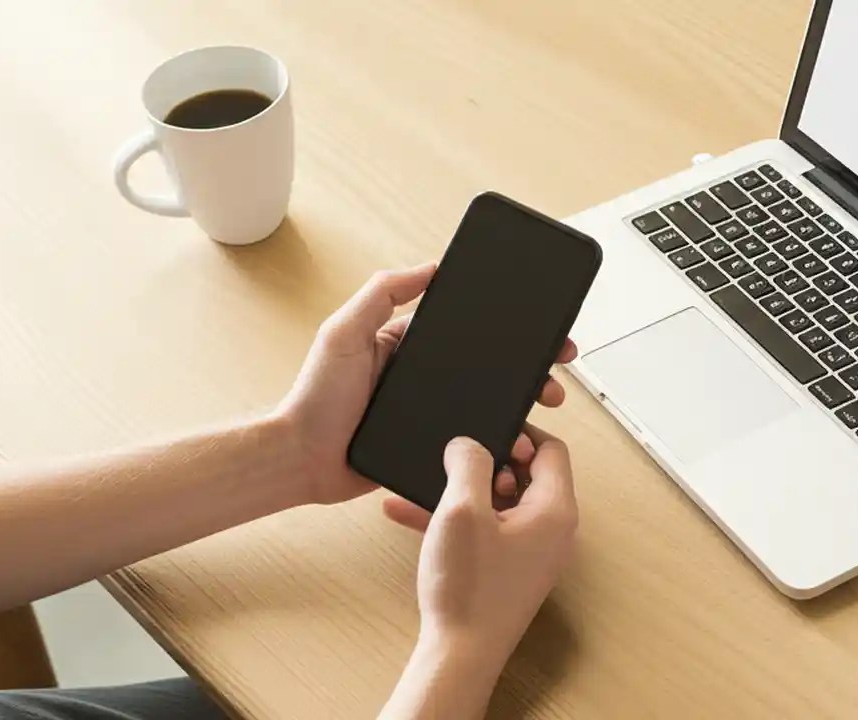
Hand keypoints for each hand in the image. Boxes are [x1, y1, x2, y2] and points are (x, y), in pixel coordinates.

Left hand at [271, 263, 577, 505]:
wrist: (300, 462)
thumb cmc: (314, 397)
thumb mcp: (343, 331)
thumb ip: (382, 293)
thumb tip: (431, 266)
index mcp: (408, 343)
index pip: (467, 329)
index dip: (506, 327)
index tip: (540, 324)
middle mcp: (424, 378)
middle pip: (489, 367)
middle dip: (529, 366)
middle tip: (557, 367)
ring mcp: (430, 414)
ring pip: (489, 406)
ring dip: (522, 405)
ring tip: (545, 405)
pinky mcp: (431, 449)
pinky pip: (472, 444)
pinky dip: (499, 443)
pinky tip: (519, 443)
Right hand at [396, 427, 578, 665]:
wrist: (459, 654)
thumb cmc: (468, 589)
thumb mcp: (462, 510)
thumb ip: (469, 463)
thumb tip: (469, 443)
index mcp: (554, 510)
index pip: (552, 449)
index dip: (520, 431)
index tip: (487, 427)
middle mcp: (552, 530)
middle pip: (528, 473)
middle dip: (488, 460)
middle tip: (457, 460)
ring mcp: (531, 552)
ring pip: (501, 501)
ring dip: (465, 488)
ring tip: (427, 482)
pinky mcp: (508, 569)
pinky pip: (485, 529)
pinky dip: (456, 517)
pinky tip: (407, 512)